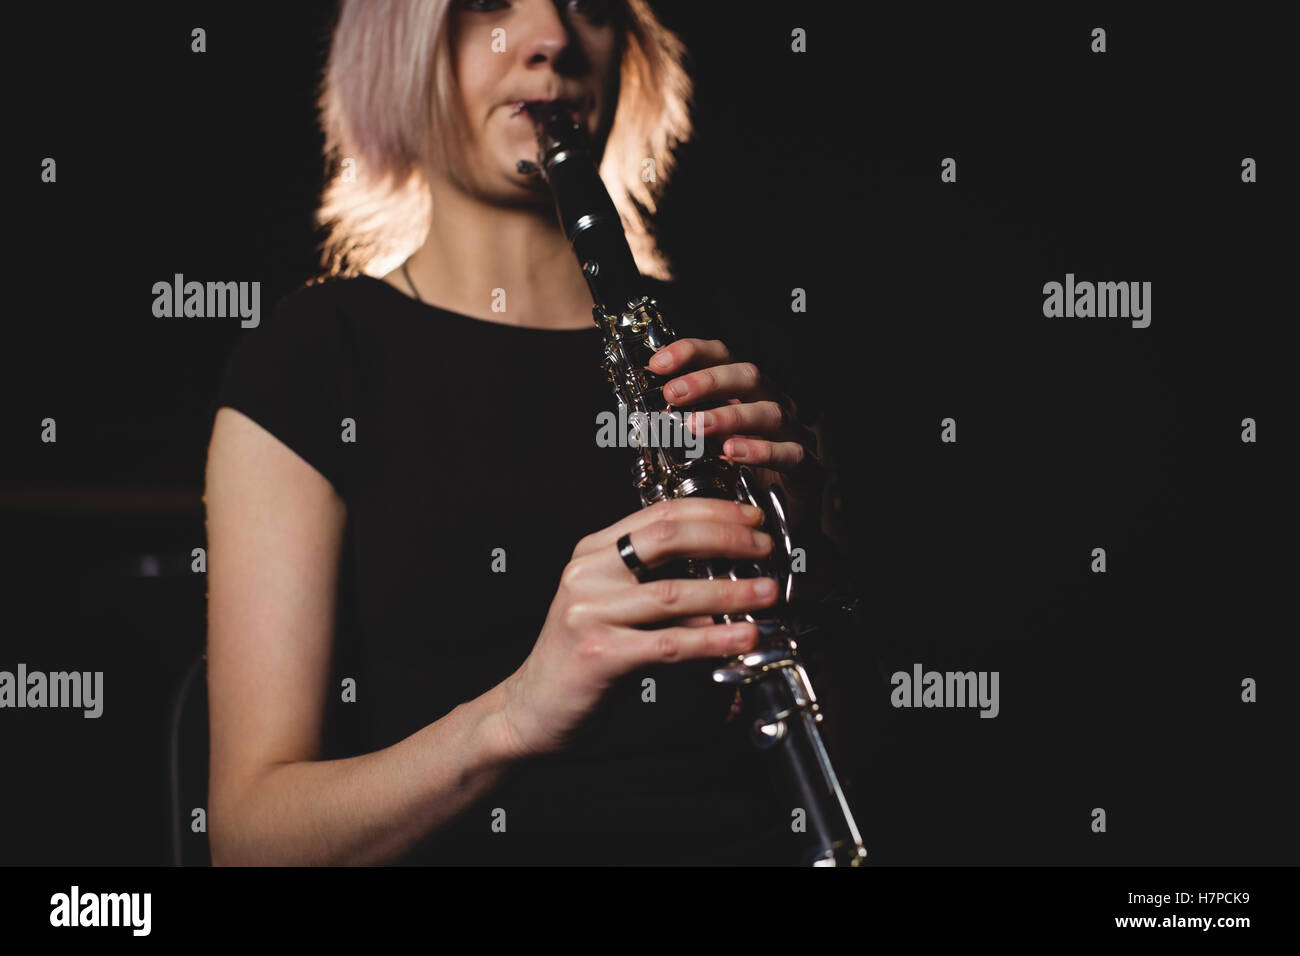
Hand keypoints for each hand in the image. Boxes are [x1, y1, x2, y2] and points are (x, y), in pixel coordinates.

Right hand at [497, 498, 778, 759]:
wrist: (531, 709)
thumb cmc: (581, 656)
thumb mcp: (614, 606)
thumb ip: (658, 587)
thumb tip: (724, 580)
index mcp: (592, 552)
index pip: (659, 514)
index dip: (712, 511)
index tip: (750, 519)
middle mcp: (587, 574)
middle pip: (667, 538)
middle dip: (726, 538)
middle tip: (764, 547)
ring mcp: (590, 612)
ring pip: (674, 593)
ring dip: (730, 593)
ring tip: (766, 594)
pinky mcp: (599, 654)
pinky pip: (669, 643)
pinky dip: (712, 640)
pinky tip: (741, 638)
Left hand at [648, 338, 825, 526]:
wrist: (777, 523)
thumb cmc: (740, 477)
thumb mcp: (704, 446)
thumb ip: (683, 425)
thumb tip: (645, 413)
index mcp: (744, 394)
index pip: (722, 357)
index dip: (691, 353)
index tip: (658, 365)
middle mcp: (771, 405)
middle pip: (749, 375)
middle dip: (708, 381)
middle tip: (673, 394)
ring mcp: (791, 434)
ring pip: (768, 412)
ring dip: (729, 416)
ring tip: (694, 427)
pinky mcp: (806, 467)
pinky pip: (789, 453)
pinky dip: (761, 451)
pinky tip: (732, 453)